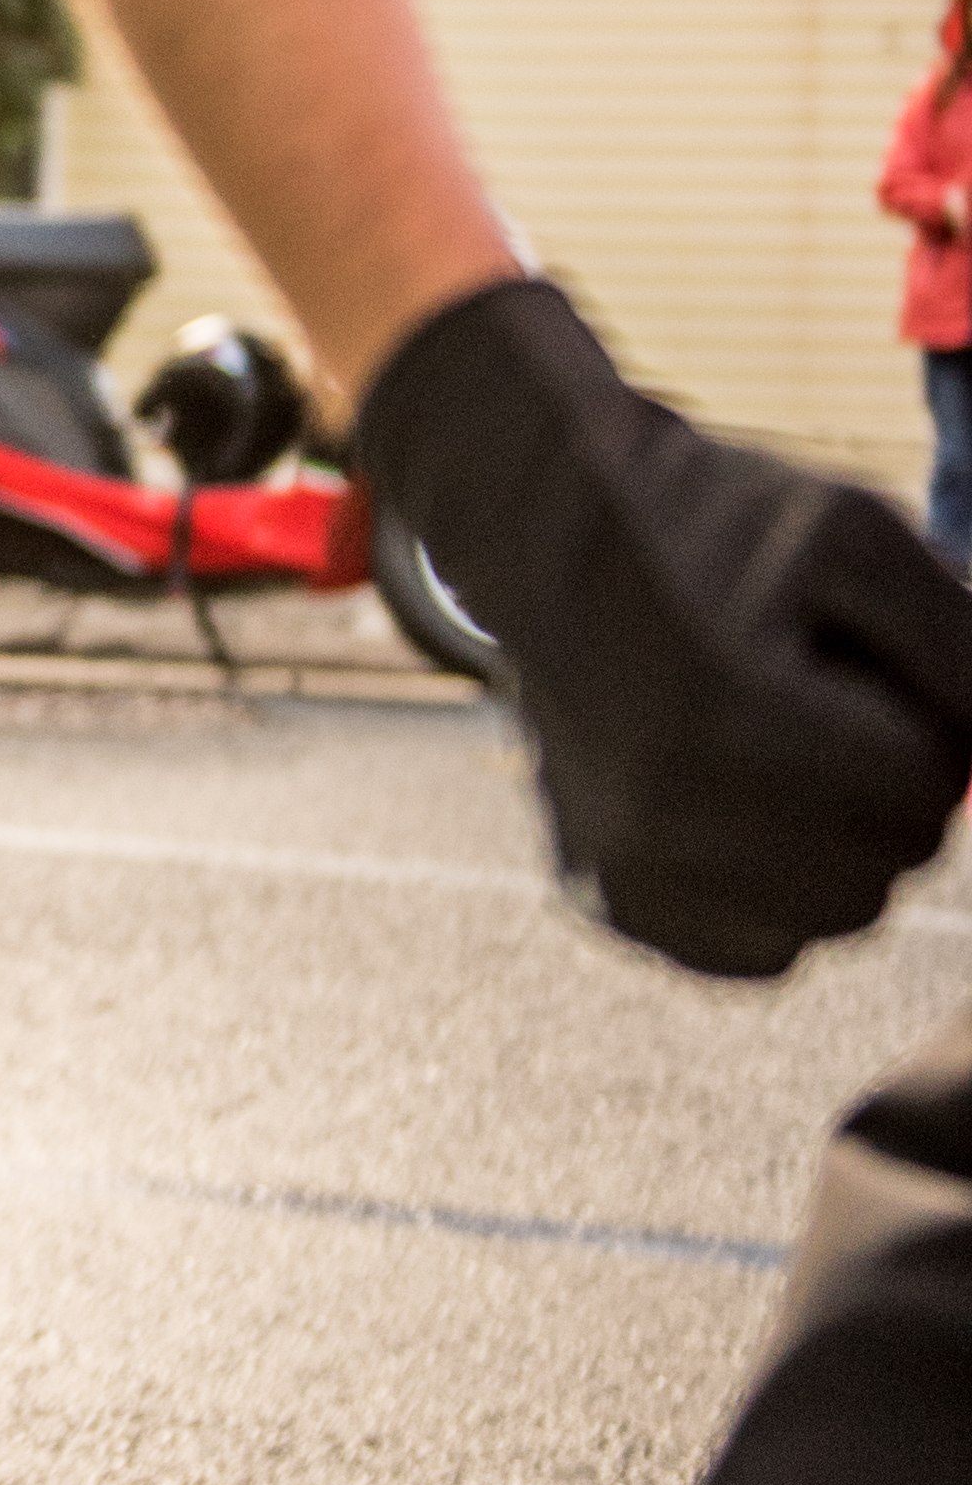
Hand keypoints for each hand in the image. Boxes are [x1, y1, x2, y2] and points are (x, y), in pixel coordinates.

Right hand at [360, 274, 971, 975]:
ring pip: (831, 922)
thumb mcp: (861, 538)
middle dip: (892, 797)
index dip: (927, 729)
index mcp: (727, 714)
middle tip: (837, 720)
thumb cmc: (721, 528)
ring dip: (841, 851)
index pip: (924, 790)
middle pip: (886, 869)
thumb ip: (965, 645)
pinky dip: (778, 899)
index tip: (870, 677)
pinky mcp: (605, 900)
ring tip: (786, 762)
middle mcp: (661, 813)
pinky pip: (758, 955)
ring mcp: (625, 868)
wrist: (553, 546)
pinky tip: (748, 817)